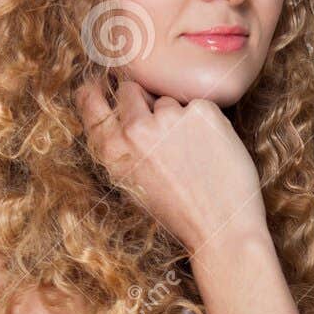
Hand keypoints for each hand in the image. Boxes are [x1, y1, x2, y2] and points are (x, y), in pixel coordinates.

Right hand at [76, 77, 266, 254]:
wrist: (221, 229)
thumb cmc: (178, 214)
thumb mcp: (132, 185)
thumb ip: (120, 149)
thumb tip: (118, 113)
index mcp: (113, 151)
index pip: (91, 103)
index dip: (96, 91)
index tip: (101, 84)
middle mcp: (136, 130)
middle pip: (129, 91)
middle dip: (141, 102)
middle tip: (161, 130)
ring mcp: (169, 118)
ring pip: (167, 101)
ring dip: (177, 118)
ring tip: (191, 155)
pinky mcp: (202, 112)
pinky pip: (198, 107)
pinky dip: (205, 124)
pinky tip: (211, 152)